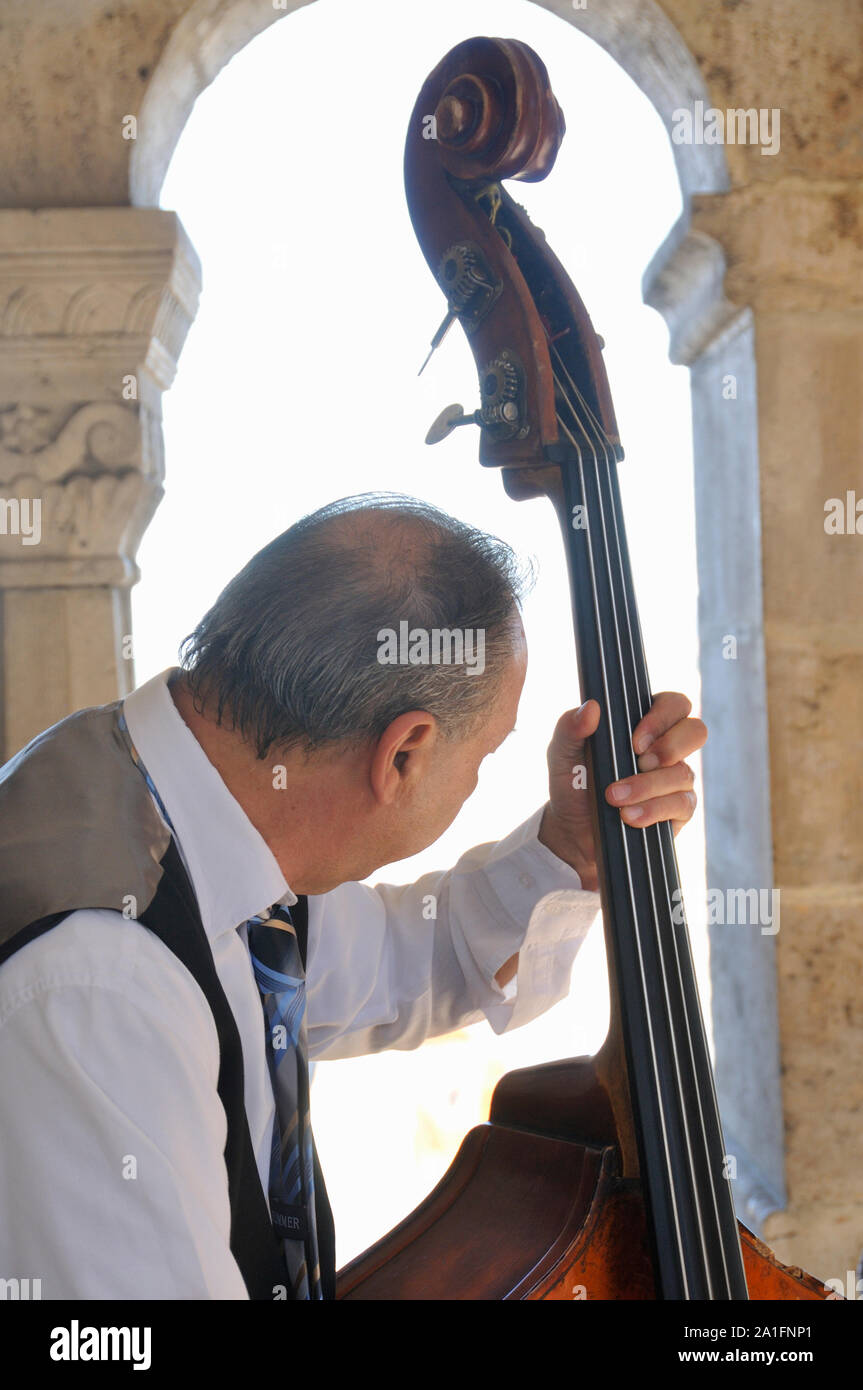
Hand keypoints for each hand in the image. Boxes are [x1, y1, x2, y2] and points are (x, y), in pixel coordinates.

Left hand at [538, 693, 706, 890]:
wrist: (574, 830)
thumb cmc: (574, 783)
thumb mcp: (562, 753)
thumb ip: (570, 726)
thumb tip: (592, 707)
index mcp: (644, 724)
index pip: (673, 704)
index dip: (661, 717)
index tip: (635, 741)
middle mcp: (667, 747)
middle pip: (696, 731)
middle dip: (670, 747)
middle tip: (640, 761)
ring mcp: (677, 778)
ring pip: (684, 772)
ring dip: (647, 786)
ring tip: (615, 798)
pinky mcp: (679, 809)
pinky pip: (682, 804)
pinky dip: (653, 810)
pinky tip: (629, 816)